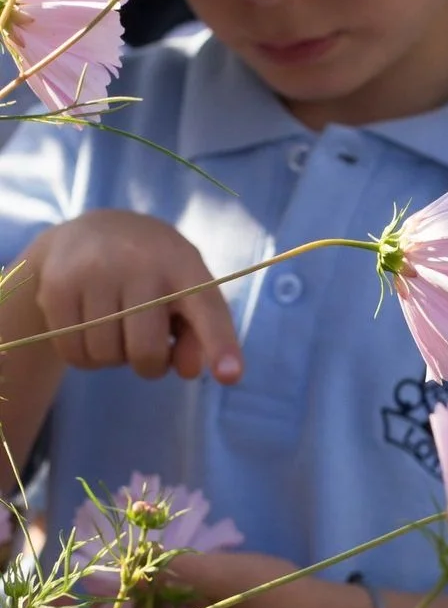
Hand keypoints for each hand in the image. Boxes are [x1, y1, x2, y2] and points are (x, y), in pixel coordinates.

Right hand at [22, 212, 241, 383]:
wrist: (94, 231)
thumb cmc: (156, 274)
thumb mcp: (188, 292)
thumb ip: (201, 334)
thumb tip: (190, 370)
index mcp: (185, 266)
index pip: (207, 310)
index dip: (219, 345)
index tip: (230, 376)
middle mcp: (141, 263)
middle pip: (145, 352)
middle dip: (149, 366)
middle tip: (148, 351)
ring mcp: (96, 271)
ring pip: (104, 355)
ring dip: (112, 359)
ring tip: (116, 328)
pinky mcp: (58, 285)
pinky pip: (72, 351)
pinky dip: (83, 356)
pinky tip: (89, 330)